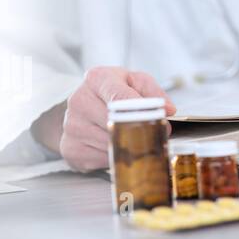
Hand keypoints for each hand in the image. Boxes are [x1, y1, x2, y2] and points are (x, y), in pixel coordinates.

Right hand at [32, 67, 174, 171]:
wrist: (82, 105)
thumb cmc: (111, 92)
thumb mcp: (134, 81)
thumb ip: (153, 91)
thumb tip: (168, 109)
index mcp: (97, 79)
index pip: (120, 97)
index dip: (142, 111)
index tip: (159, 119)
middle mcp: (79, 101)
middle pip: (117, 124)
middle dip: (139, 131)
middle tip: (153, 134)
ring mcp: (72, 126)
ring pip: (112, 144)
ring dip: (128, 146)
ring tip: (130, 137)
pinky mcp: (71, 148)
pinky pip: (102, 159)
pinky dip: (114, 156)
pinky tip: (113, 145)